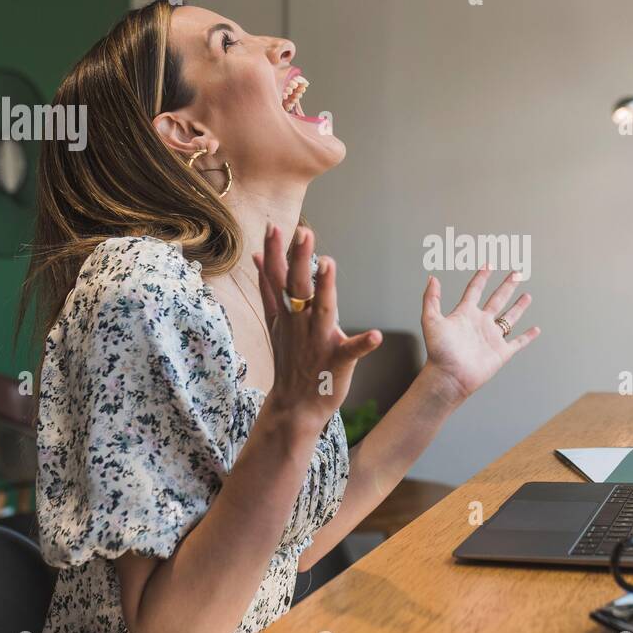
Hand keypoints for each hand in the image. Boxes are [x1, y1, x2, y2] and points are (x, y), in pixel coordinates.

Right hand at [253, 224, 380, 426]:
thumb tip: (257, 256)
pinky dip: (363, 343)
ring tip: (328, 264)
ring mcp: (318, 342)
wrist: (295, 405)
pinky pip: (351, 351)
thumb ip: (268, 288)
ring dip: (324, 289)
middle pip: (297, 288)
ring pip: (321, 311)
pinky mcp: (337, 362)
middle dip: (299, 260)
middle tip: (302, 233)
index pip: (278, 278)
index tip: (274, 226)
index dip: (276, 253)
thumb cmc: (290, 359)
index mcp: (287, 313)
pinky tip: (375, 335)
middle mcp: (300, 324)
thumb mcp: (275, 321)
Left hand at [420, 265, 540, 403]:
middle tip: (517, 273)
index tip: (489, 264)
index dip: (482, 276)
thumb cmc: (439, 351)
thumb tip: (432, 278)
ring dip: (519, 307)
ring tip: (527, 295)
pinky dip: (528, 336)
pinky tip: (535, 329)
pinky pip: (518, 342)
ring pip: (509, 318)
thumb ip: (431, 299)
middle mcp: (480, 323)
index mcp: (465, 314)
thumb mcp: (431, 320)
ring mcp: (492, 337)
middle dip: (507, 286)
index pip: (475, 290)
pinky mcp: (501, 353)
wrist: (449, 377)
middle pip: (497, 299)